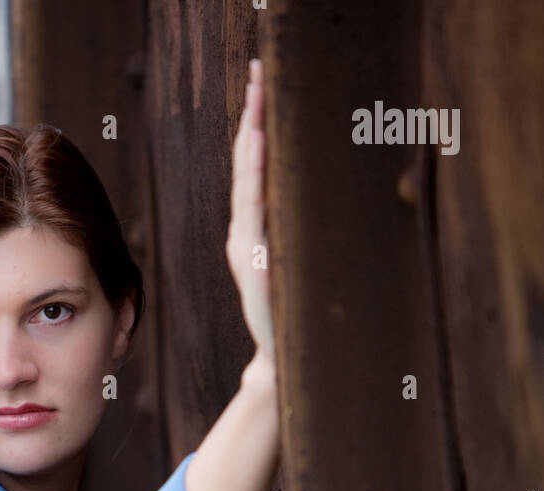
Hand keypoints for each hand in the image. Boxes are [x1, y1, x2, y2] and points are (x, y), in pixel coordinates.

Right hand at [225, 58, 273, 361]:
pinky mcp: (256, 261)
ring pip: (247, 180)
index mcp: (253, 234)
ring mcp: (246, 247)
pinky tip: (258, 144)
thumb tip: (306, 206)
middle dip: (253, 115)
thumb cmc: (291, 315)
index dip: (257, 126)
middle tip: (258, 71)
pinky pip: (252, 208)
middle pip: (247, 164)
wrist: (280, 359)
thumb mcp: (291, 268)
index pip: (254, 170)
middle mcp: (244, 235)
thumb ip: (289, 240)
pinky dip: (254, 173)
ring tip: (258, 96)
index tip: (263, 84)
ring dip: (253, 134)